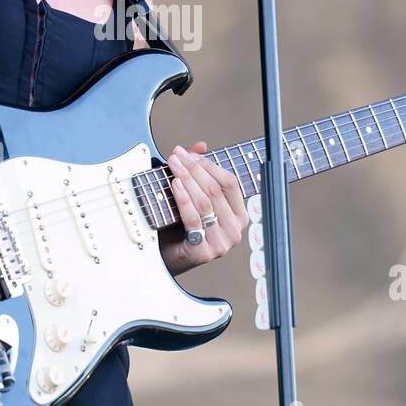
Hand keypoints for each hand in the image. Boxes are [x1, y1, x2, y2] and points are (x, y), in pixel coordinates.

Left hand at [159, 141, 248, 275]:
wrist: (166, 260)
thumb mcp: (192, 196)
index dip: (209, 165)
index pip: (231, 183)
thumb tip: (201, 146)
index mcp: (238, 215)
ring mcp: (221, 243)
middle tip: (176, 156)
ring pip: (205, 203)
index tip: (189, 154)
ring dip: (187, 180)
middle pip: (216, 190)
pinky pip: (194, 219)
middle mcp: (235, 230)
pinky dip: (183, 199)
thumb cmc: (180, 228)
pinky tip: (175, 185)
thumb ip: (197, 172)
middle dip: (194, 169)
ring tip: (173, 167)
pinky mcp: (204, 252)